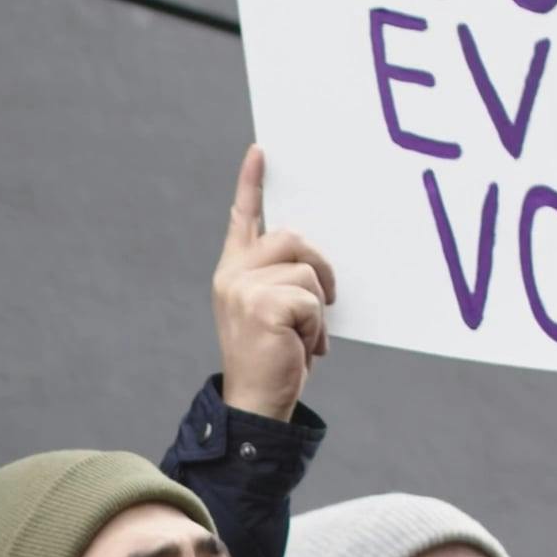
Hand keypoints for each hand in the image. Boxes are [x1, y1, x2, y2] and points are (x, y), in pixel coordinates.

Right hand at [213, 145, 335, 420]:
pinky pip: (312, 299)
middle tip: (325, 301)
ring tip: (305, 337)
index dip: (251, 184)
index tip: (261, 151)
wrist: (255, 404)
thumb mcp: (275, 311)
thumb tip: (312, 257)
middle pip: (292, 238)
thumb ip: (282, 278)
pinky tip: (304, 348)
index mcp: (234, 272)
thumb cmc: (272, 359)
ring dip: (318, 307)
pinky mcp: (263, 305)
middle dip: (318, 268)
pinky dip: (317, 327)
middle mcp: (232, 275)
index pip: (242, 219)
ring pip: (307, 271)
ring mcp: (243, 289)